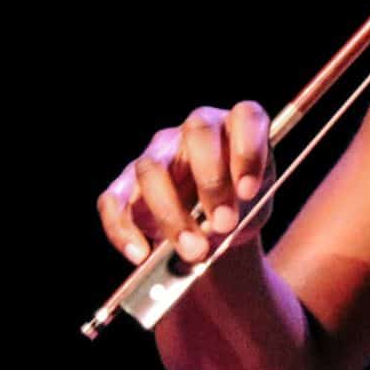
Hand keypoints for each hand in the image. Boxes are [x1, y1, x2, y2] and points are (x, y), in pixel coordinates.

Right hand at [97, 101, 270, 265]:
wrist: (218, 227)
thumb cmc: (241, 205)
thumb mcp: (255, 206)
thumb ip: (244, 209)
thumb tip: (217, 228)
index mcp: (236, 127)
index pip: (246, 116)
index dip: (248, 150)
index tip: (248, 190)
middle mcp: (196, 130)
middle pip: (198, 133)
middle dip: (212, 181)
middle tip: (224, 224)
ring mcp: (159, 152)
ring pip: (152, 169)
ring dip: (171, 214)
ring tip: (193, 251)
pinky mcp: (126, 184)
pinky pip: (114, 200)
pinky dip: (123, 228)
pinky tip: (140, 253)